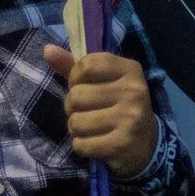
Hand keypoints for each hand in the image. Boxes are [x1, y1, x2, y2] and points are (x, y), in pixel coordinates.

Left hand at [41, 45, 157, 177]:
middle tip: (88, 111)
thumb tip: (47, 50)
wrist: (147, 142)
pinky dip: (82, 146)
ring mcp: (130, 118)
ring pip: (76, 122)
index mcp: (130, 69)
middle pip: (76, 96)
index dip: (75, 78)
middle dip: (73, 107)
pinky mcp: (122, 144)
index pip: (86, 65)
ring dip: (77, 128)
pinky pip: (81, 144)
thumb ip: (74, 66)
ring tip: (92, 128)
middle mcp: (133, 91)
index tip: (85, 86)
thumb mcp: (103, 81)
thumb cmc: (118, 105)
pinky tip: (96, 143)